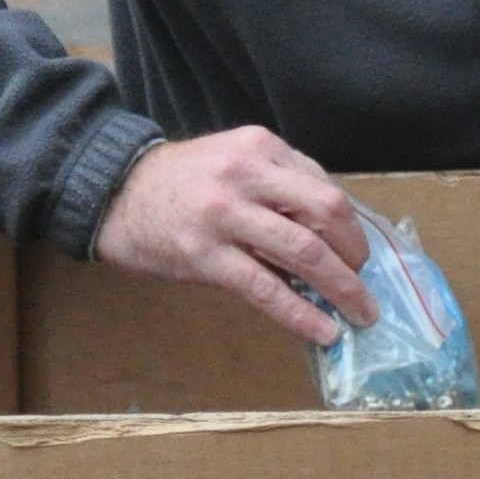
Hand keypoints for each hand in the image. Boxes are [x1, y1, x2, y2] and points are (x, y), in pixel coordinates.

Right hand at [94, 126, 375, 344]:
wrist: (114, 192)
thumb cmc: (181, 184)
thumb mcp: (234, 162)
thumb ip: (279, 185)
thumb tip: (334, 234)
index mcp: (262, 148)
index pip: (324, 188)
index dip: (351, 226)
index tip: (360, 254)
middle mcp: (247, 174)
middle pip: (326, 214)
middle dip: (356, 255)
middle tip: (365, 283)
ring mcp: (225, 214)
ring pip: (303, 251)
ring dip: (342, 288)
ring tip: (360, 313)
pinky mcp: (205, 254)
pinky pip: (265, 288)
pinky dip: (301, 313)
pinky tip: (322, 330)